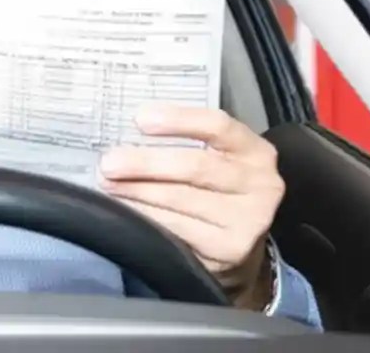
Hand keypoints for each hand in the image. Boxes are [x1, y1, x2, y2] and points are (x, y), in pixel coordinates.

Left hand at [97, 106, 283, 310]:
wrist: (241, 241)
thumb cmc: (218, 189)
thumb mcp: (217, 158)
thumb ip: (187, 141)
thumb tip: (133, 131)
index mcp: (254, 151)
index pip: (218, 126)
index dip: (179, 120)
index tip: (141, 120)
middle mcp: (259, 184)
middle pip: (195, 166)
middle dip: (145, 163)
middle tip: (109, 163)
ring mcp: (247, 219)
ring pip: (181, 199)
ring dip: (137, 191)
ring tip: (110, 184)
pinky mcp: (229, 249)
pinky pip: (176, 228)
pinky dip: (146, 217)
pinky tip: (127, 210)